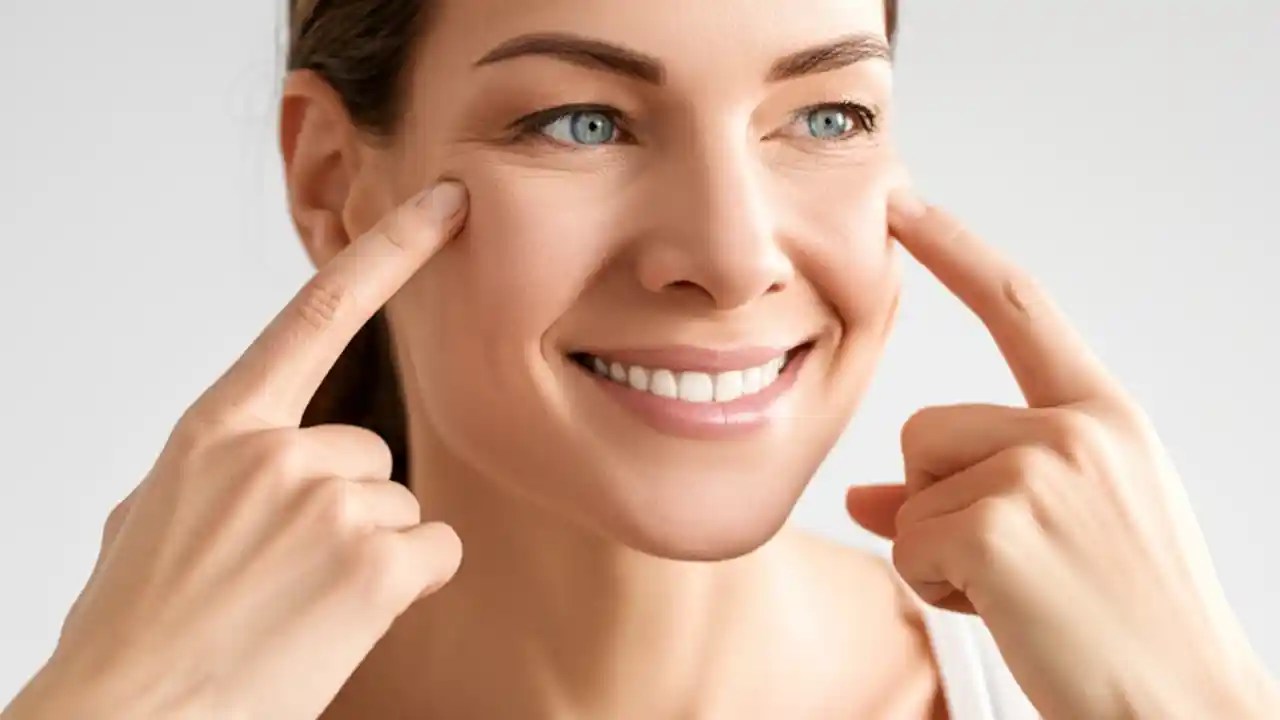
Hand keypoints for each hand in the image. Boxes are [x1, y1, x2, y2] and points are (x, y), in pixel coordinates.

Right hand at [4, 181, 468, 719]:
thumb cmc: (138, 630)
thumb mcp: (151, 520)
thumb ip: (215, 470)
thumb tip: (243, 468)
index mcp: (220, 430)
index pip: (319, 313)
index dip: (392, 250)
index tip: (447, 203)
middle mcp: (278, 450)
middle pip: (369, 454)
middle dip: (346, 509)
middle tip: (286, 574)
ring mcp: (329, 502)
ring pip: (400, 508)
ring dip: (368, 556)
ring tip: (298, 605)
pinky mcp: (375, 562)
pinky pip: (435, 550)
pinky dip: (407, 585)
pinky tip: (343, 619)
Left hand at [845, 189, 1279, 719]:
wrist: (1181, 709)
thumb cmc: (1126, 622)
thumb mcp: (1064, 531)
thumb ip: (974, 490)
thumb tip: (864, 497)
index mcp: (1103, 417)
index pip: (1018, 304)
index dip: (953, 246)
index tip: (901, 200)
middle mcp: (1076, 429)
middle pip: (923, 430)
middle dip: (935, 501)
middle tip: (1013, 565)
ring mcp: (1041, 472)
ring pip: (907, 490)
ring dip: (935, 549)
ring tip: (1017, 591)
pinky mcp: (999, 527)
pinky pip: (905, 543)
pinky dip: (936, 587)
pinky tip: (1008, 614)